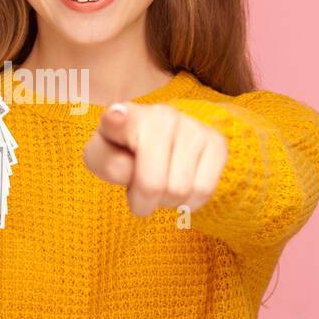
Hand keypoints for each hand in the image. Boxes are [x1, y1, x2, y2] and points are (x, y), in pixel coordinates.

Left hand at [83, 101, 228, 216]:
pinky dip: (189, 202)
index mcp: (125, 117)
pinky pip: (203, 190)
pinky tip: (180, 187)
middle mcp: (161, 115)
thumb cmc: (124, 154)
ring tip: (161, 185)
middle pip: (152, 185)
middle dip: (143, 202)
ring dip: (167, 202)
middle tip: (140, 192)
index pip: (119, 118)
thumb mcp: (102, 160)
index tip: (115, 118)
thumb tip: (129, 166)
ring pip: (180, 191)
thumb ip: (107, 164)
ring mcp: (192, 126)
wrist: (159, 144)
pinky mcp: (216, 141)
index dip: (117, 120)